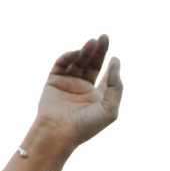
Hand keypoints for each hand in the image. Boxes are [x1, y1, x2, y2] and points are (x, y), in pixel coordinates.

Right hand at [32, 35, 122, 150]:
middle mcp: (82, 87)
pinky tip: (77, 53)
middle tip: (105, 37)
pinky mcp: (53, 80)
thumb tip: (116, 62)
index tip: (115, 58)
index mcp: (96, 95)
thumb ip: (115, 86)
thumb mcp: (110, 109)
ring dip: (85, 51)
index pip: (105, 75)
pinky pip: (61, 64)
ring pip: (78, 61)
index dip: (111, 65)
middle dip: (99, 50)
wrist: (60, 132)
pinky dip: (69, 56)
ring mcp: (67, 83)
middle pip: (92, 63)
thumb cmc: (87, 125)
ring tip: (93, 42)